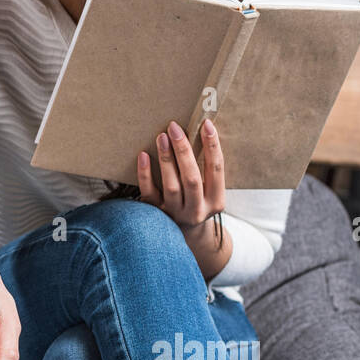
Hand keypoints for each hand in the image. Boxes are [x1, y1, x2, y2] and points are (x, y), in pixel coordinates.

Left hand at [138, 118, 225, 233]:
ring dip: (166, 159)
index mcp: (216, 201)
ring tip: (161, 137)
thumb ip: (205, 167)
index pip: (216, 169)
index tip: (206, 124)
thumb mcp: (208, 190)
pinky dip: (145, 174)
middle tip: (175, 128)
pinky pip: (149, 192)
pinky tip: (143, 155)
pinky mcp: (156, 214)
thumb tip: (201, 129)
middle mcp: (197, 209)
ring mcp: (175, 213)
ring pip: (171, 185)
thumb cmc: (196, 200)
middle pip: (192, 178)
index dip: (212, 146)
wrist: (183, 234)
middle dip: (184, 151)